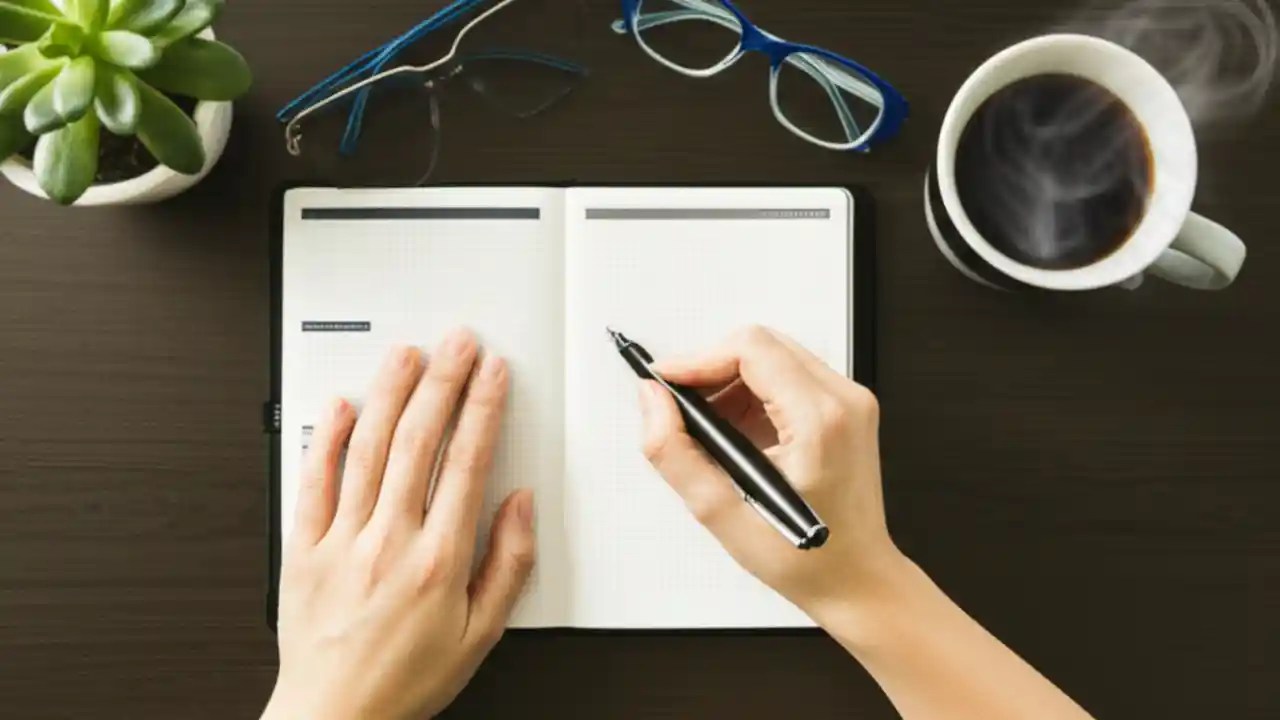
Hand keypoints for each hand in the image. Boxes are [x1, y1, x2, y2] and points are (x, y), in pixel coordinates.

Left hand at [262, 330, 534, 719]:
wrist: (335, 719)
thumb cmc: (406, 680)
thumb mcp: (481, 634)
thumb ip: (508, 564)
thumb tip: (519, 506)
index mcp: (438, 560)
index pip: (467, 462)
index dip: (484, 408)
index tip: (494, 373)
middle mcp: (389, 541)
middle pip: (419, 441)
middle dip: (444, 382)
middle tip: (458, 343)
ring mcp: (342, 541)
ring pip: (367, 449)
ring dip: (391, 393)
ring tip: (408, 355)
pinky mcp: (304, 549)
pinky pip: (313, 483)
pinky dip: (325, 440)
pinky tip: (340, 406)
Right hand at [637, 325, 899, 618]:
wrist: (857, 581)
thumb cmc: (807, 560)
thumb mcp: (722, 514)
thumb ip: (676, 453)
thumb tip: (652, 402)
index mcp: (819, 421)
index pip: (750, 349)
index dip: (698, 359)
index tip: (666, 382)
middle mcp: (843, 401)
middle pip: (760, 346)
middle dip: (711, 370)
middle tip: (680, 409)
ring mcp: (850, 402)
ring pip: (773, 357)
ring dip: (730, 383)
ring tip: (710, 433)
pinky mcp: (845, 409)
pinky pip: (788, 376)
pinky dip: (753, 395)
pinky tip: (738, 437)